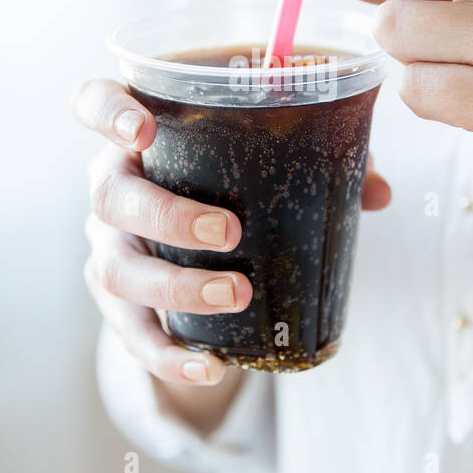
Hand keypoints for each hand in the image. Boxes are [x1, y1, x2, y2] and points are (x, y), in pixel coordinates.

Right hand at [72, 78, 391, 387]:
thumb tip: (378, 194)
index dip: (107, 113)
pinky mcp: (119, 303)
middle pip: (110, 197)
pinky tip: (209, 369)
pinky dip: (167, 356)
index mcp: (139, 135)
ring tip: (236, 295)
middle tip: (230, 233)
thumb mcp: (270, 157)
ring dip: (175, 286)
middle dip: (166, 216)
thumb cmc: (232, 178)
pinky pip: (131, 334)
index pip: (94, 104)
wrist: (197, 242)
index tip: (141, 130)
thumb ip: (320, 158)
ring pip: (115, 269)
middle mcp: (111, 187)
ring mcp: (108, 246)